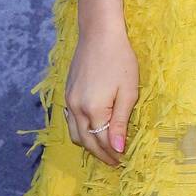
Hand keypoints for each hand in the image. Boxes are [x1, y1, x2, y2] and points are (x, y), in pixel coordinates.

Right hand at [62, 22, 138, 166]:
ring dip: (89, 145)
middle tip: (115, 161)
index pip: (103, 141)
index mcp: (93, 110)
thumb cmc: (120, 59)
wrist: (99, 34)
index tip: (124, 161)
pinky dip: (81, 131)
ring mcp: (69, 101)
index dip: (113, 153)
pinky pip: (71, 121)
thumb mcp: (128, 91)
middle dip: (100, 154)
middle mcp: (76, 108)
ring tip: (104, 150)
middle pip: (87, 141)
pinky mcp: (67, 93)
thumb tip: (118, 148)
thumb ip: (121, 122)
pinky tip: (92, 130)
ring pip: (75, 133)